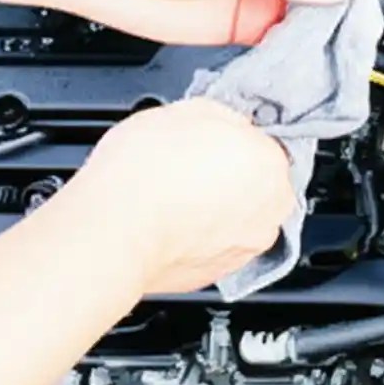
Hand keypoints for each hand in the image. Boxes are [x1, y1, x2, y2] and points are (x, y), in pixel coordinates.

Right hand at [46, 98, 293, 293]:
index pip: (263, 146)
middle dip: (230, 176)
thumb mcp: (186, 111)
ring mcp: (247, 246)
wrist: (112, 232)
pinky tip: (170, 225)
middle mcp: (271, 209)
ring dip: (216, 209)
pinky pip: (216, 247)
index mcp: (270, 163)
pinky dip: (199, 238)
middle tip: (188, 170)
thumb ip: (222, 116)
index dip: (230, 142)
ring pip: (238, 219)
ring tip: (175, 199)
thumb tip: (226, 123)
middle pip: (257, 184)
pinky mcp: (220, 273)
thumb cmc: (143, 173)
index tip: (207, 145)